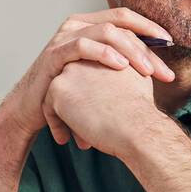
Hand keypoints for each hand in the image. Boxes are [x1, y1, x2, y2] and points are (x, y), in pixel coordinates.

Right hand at [0, 8, 174, 141]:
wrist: (35, 108)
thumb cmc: (70, 90)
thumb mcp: (98, 74)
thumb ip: (121, 63)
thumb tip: (155, 65)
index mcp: (90, 25)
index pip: (126, 18)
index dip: (150, 29)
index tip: (171, 45)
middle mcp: (77, 25)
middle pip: (121, 25)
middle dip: (147, 47)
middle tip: (164, 72)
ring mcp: (64, 37)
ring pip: (106, 32)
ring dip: (131, 51)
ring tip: (147, 72)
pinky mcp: (54, 53)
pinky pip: (82, 45)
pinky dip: (104, 53)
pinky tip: (121, 66)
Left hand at [44, 60, 164, 157]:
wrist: (136, 125)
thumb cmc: (142, 109)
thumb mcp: (139, 77)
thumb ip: (128, 69)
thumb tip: (128, 75)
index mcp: (104, 51)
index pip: (88, 70)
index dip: (90, 92)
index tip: (95, 111)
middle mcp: (84, 56)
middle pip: (72, 80)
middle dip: (76, 103)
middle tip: (81, 124)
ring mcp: (68, 71)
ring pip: (58, 94)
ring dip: (63, 115)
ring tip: (69, 136)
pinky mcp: (57, 89)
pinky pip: (48, 108)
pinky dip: (55, 124)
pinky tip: (63, 140)